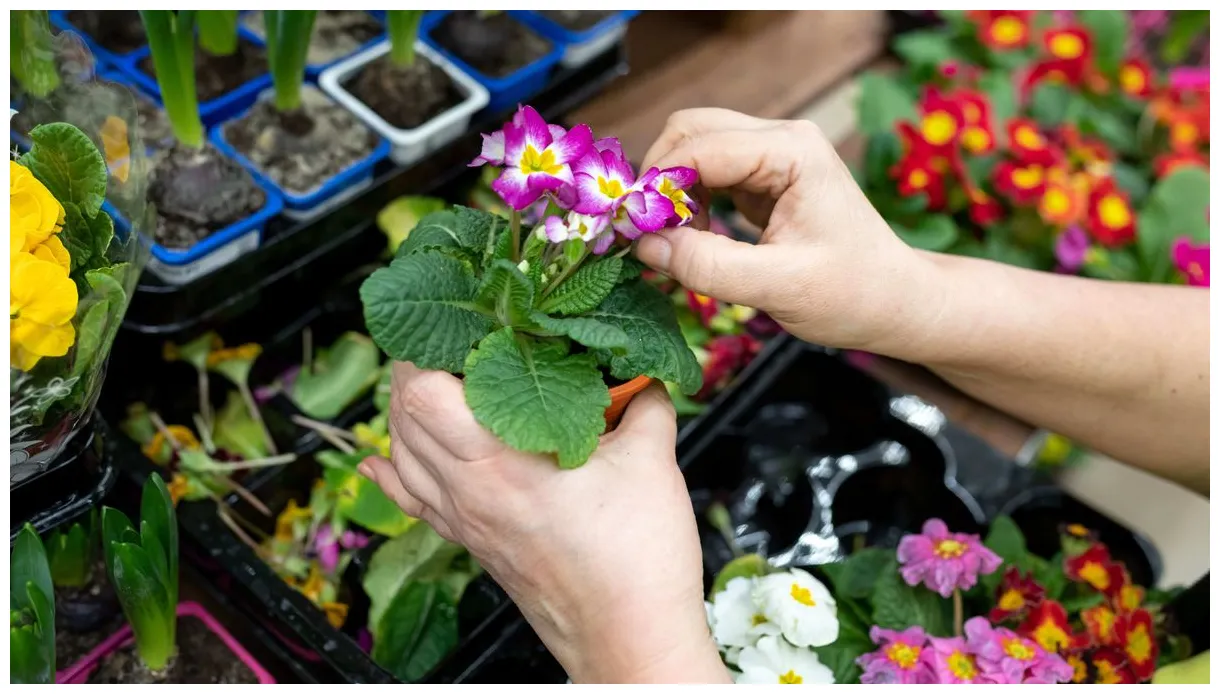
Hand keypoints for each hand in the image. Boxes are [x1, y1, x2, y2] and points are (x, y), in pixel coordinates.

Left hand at [359, 363, 729, 683]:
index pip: (422, 391)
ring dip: (406, 410)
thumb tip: (641, 372)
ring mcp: (464, 520)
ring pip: (399, 452)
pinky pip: (410, 499)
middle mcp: (468, 491)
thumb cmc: (636, 563)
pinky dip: (393, 469)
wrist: (629, 638)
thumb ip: (644, 402)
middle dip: (417, 365)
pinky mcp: (472, 542)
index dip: (429, 347)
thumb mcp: (652, 461)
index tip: (461, 318)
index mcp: (500, 463)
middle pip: (402, 413)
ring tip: (436, 378)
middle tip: (455, 337)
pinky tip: (382, 457)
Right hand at [637, 108, 946, 356]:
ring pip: (694, 149)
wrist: (894, 302)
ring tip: (673, 243)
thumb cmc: (852, 294)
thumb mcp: (777, 287)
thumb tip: (644, 246)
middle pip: (690, 132)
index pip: (699, 147)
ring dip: (672, 192)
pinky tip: (692, 240)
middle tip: (644, 234)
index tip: (629, 230)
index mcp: (792, 151)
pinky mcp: (765, 177)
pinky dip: (688, 202)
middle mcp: (782, 139)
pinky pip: (709, 174)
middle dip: (659, 180)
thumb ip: (708, 266)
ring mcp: (774, 155)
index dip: (656, 186)